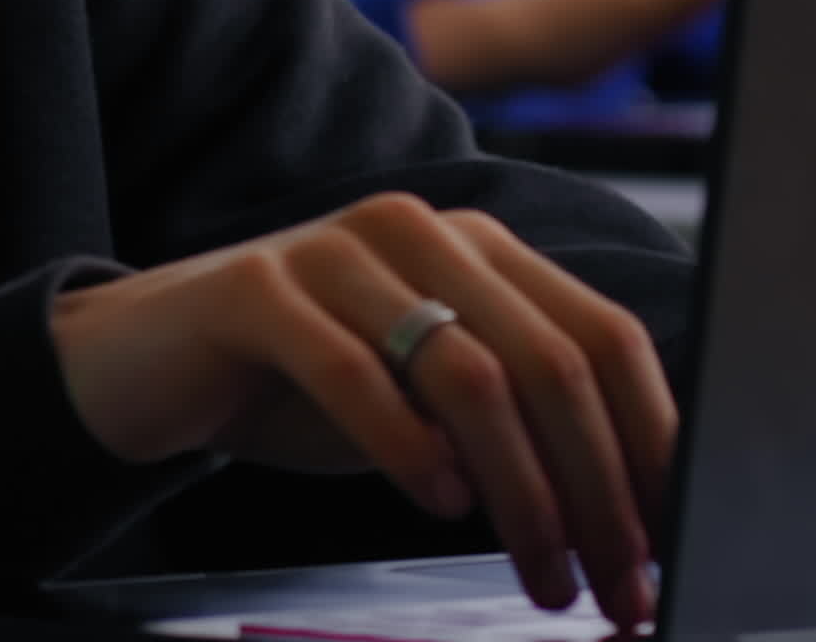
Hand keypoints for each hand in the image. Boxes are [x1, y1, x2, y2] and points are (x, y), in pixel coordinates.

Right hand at [50, 195, 675, 628]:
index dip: (651, 444)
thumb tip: (632, 520)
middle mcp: (419, 229)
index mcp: (477, 245)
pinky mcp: (256, 288)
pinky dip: (411, 448)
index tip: (672, 543)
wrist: (142, 362)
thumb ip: (513, 424)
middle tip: (618, 586)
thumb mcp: (423, 399)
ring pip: (471, 372)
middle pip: (552, 361)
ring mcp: (335, 249)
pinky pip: (354, 372)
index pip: (604, 335)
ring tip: (543, 574)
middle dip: (601, 491)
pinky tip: (439, 505)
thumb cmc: (299, 387)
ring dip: (525, 495)